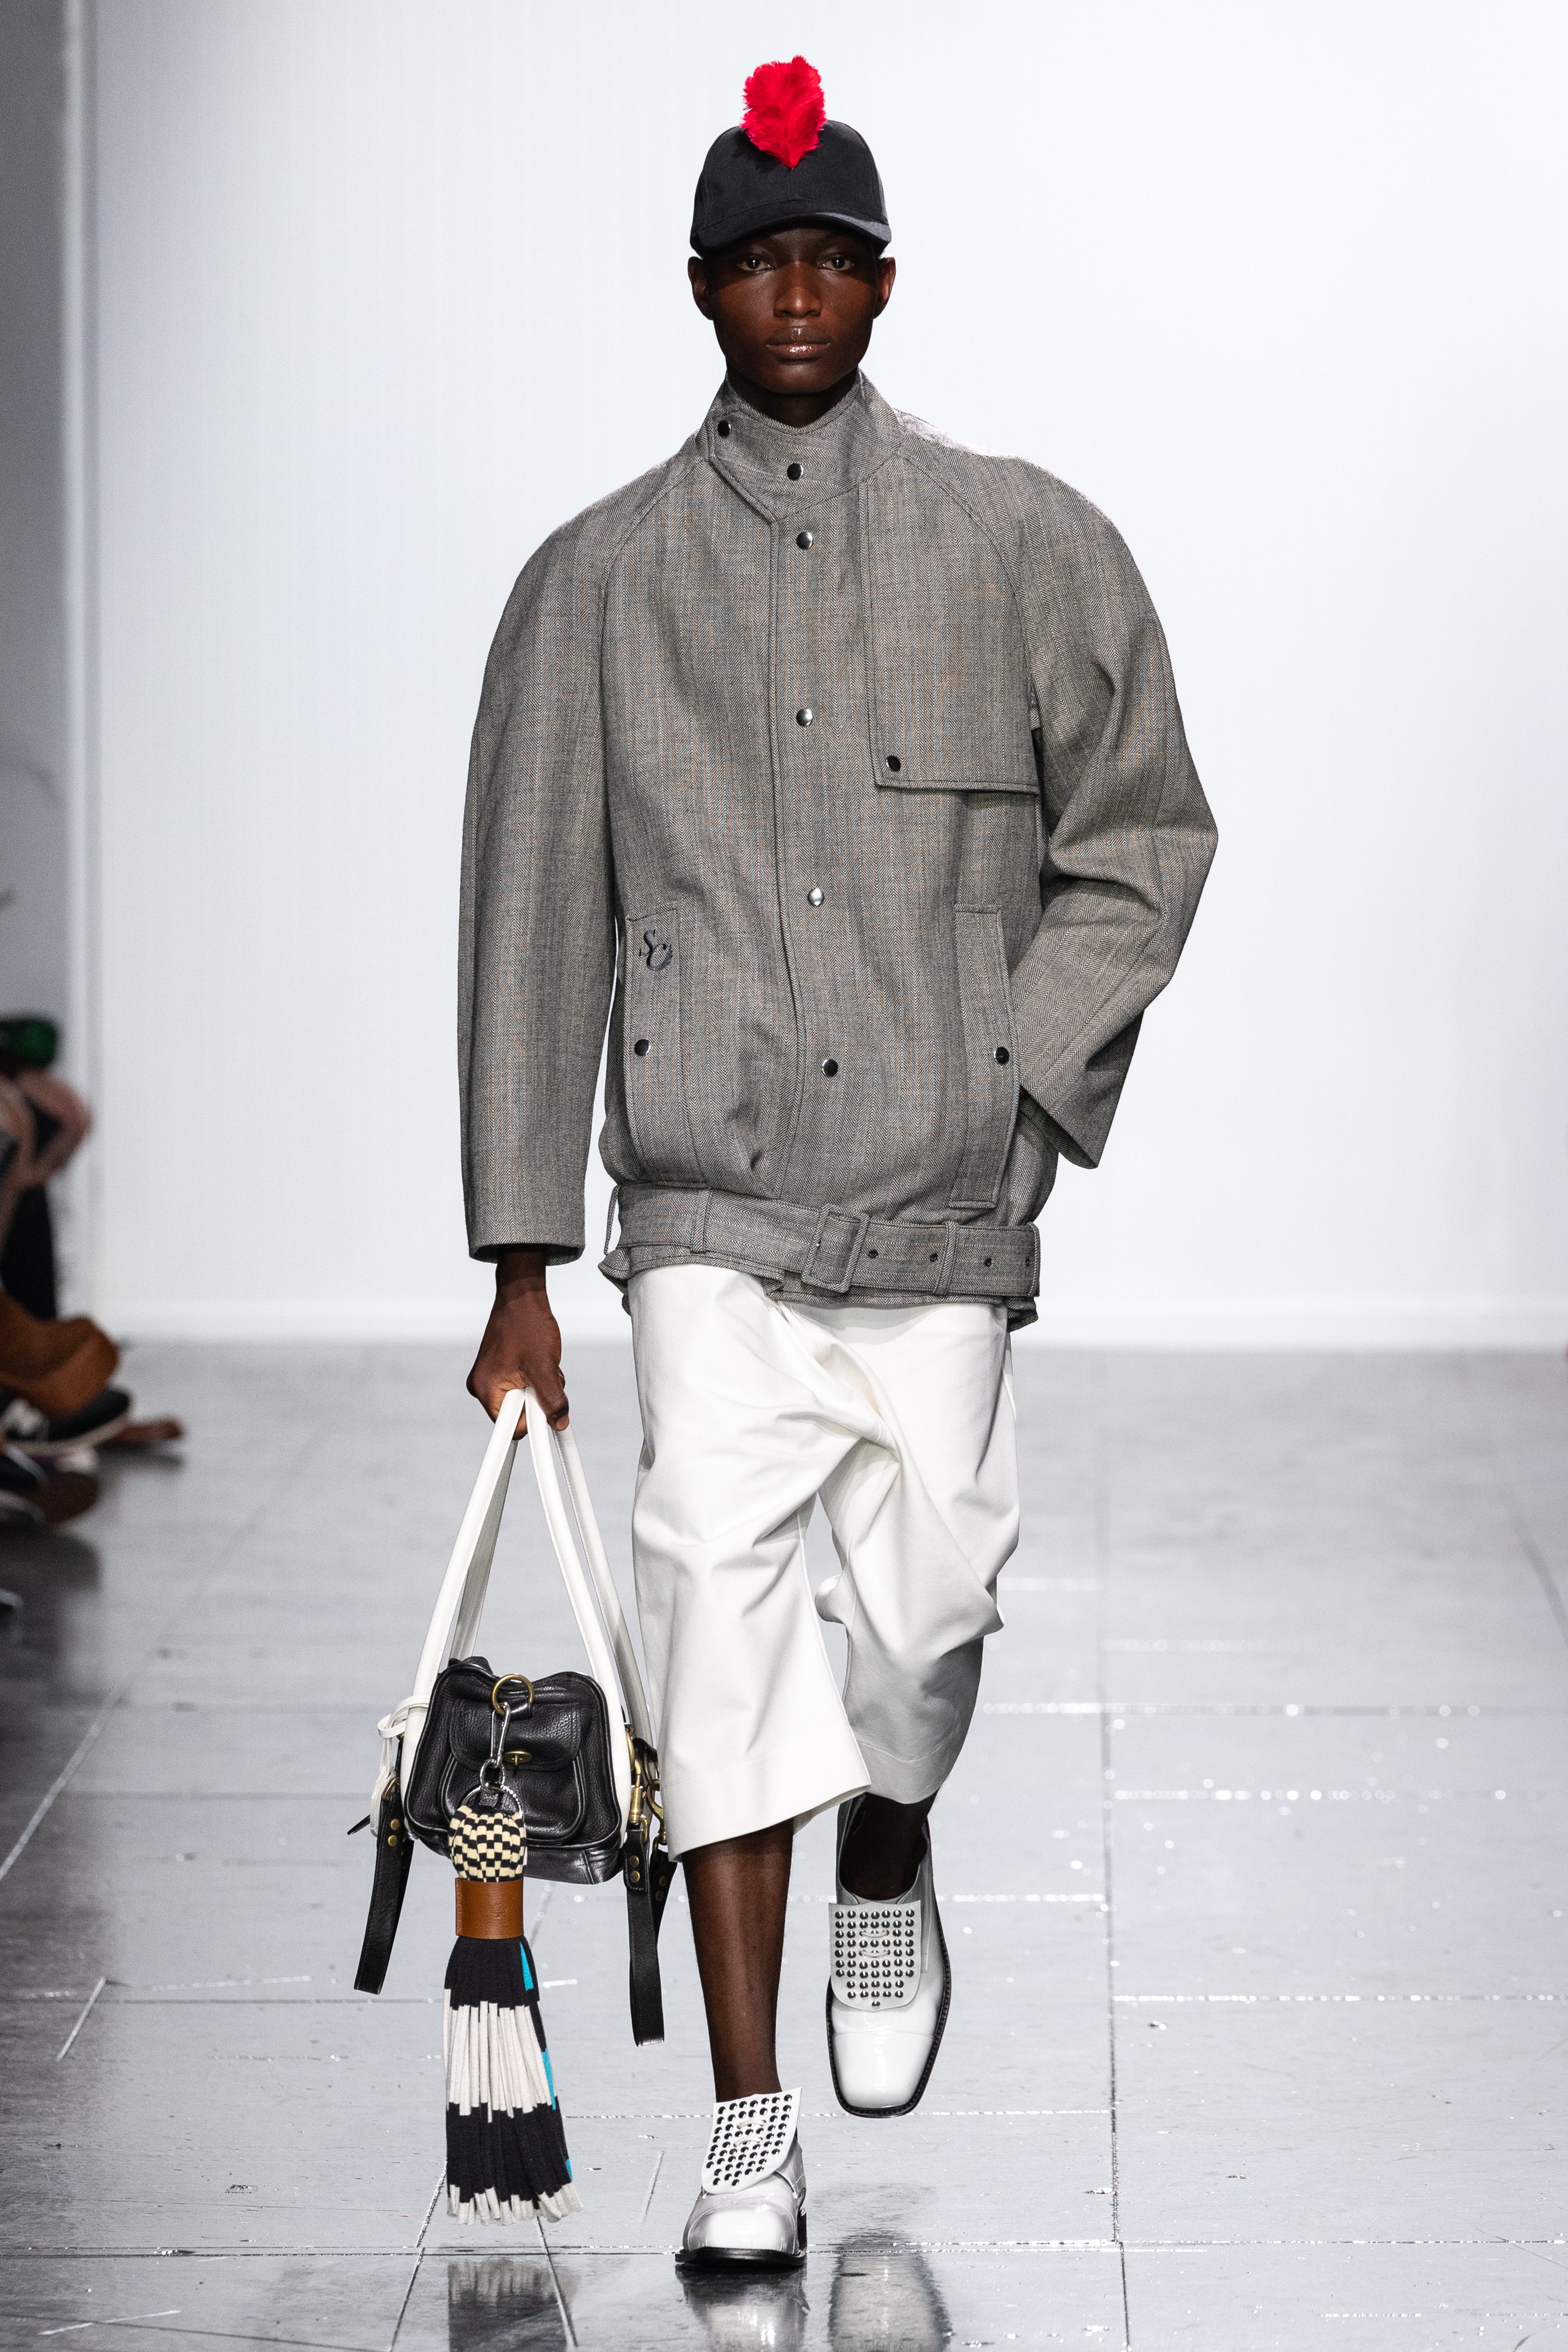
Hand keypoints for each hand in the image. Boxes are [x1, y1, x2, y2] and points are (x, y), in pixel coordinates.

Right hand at [466, 1249, 567, 1430]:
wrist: (522, 1297)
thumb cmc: (528, 1326)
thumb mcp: (545, 1367)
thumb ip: (552, 1399)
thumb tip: (560, 1424)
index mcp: (486, 1390)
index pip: (512, 1427)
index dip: (534, 1421)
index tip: (549, 1414)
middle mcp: (482, 1387)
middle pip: (518, 1414)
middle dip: (538, 1399)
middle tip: (546, 1375)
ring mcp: (488, 1377)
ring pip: (522, 1399)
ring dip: (538, 1387)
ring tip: (541, 1363)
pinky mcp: (496, 1369)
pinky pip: (519, 1386)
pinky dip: (533, 1378)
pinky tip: (537, 1361)